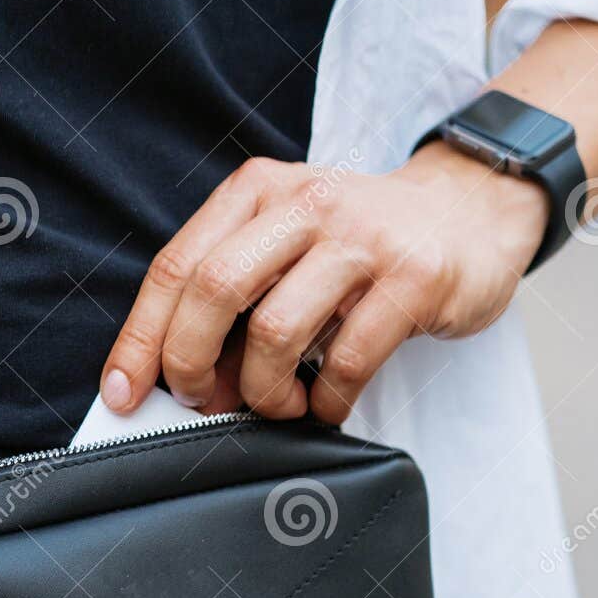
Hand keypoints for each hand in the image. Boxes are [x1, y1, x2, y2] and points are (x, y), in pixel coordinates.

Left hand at [100, 144, 548, 422]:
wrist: (473, 209)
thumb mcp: (287, 241)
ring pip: (276, 331)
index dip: (141, 339)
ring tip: (281, 404)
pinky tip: (329, 404)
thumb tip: (181, 377)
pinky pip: (348, 360)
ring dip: (266, 392)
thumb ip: (234, 292)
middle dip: (192, 364)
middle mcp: (304, 204)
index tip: (123, 394)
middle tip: (207, 401)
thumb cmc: (364, 242)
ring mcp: (361, 239)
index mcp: (257, 192)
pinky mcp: (414, 278)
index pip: (175, 267)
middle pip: (213, 291)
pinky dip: (328, 401)